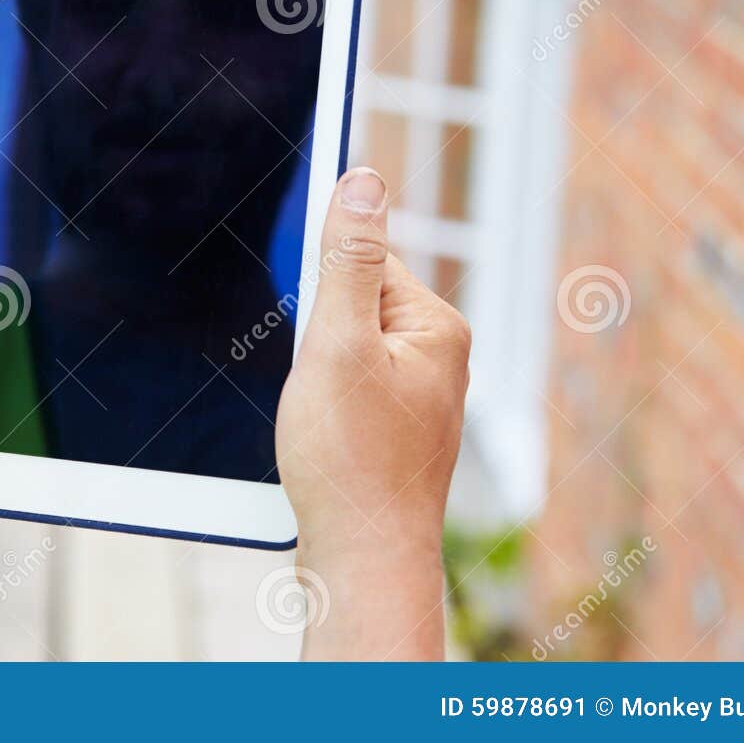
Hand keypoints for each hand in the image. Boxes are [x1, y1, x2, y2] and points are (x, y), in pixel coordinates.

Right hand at [275, 167, 469, 659]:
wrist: (363, 563)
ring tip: (317, 422)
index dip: (320, 290)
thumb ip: (348, 258)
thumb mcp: (337, 343)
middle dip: (315, 336)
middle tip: (312, 388)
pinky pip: (349, 393)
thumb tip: (365, 178)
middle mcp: (439, 360)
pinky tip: (319, 442)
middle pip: (354, 307)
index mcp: (437, 328)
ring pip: (346, 354)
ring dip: (315, 376)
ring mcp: (419, 401)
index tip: (304, 329)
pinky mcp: (394, 436)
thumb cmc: (350, 460)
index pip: (366, 262)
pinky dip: (323, 408)